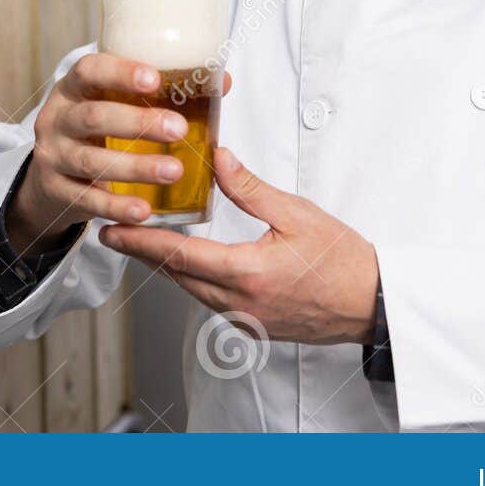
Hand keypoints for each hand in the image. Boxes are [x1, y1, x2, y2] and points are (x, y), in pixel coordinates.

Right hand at [5, 53, 230, 254]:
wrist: (50, 179)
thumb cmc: (96, 132)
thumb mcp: (116, 106)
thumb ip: (161, 93)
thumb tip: (220, 82)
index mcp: (73, 89)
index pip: (89, 70)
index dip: (119, 73)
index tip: (154, 79)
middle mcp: (57, 119)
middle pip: (93, 116)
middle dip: (138, 123)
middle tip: (178, 129)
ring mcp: (52, 156)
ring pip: (92, 161)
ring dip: (135, 167)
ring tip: (173, 171)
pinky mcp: (55, 192)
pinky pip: (87, 200)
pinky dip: (116, 206)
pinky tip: (143, 210)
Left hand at [99, 147, 379, 344]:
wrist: (373, 304)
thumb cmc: (344, 260)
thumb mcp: (297, 213)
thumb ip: (251, 188)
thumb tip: (219, 160)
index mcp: (248, 273)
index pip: (179, 256)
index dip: (140, 244)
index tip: (111, 232)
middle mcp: (241, 304)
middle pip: (177, 277)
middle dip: (144, 254)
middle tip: (116, 232)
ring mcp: (247, 320)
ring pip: (192, 292)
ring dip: (167, 268)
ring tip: (145, 243)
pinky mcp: (254, 326)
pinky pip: (211, 303)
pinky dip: (193, 281)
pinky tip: (189, 264)